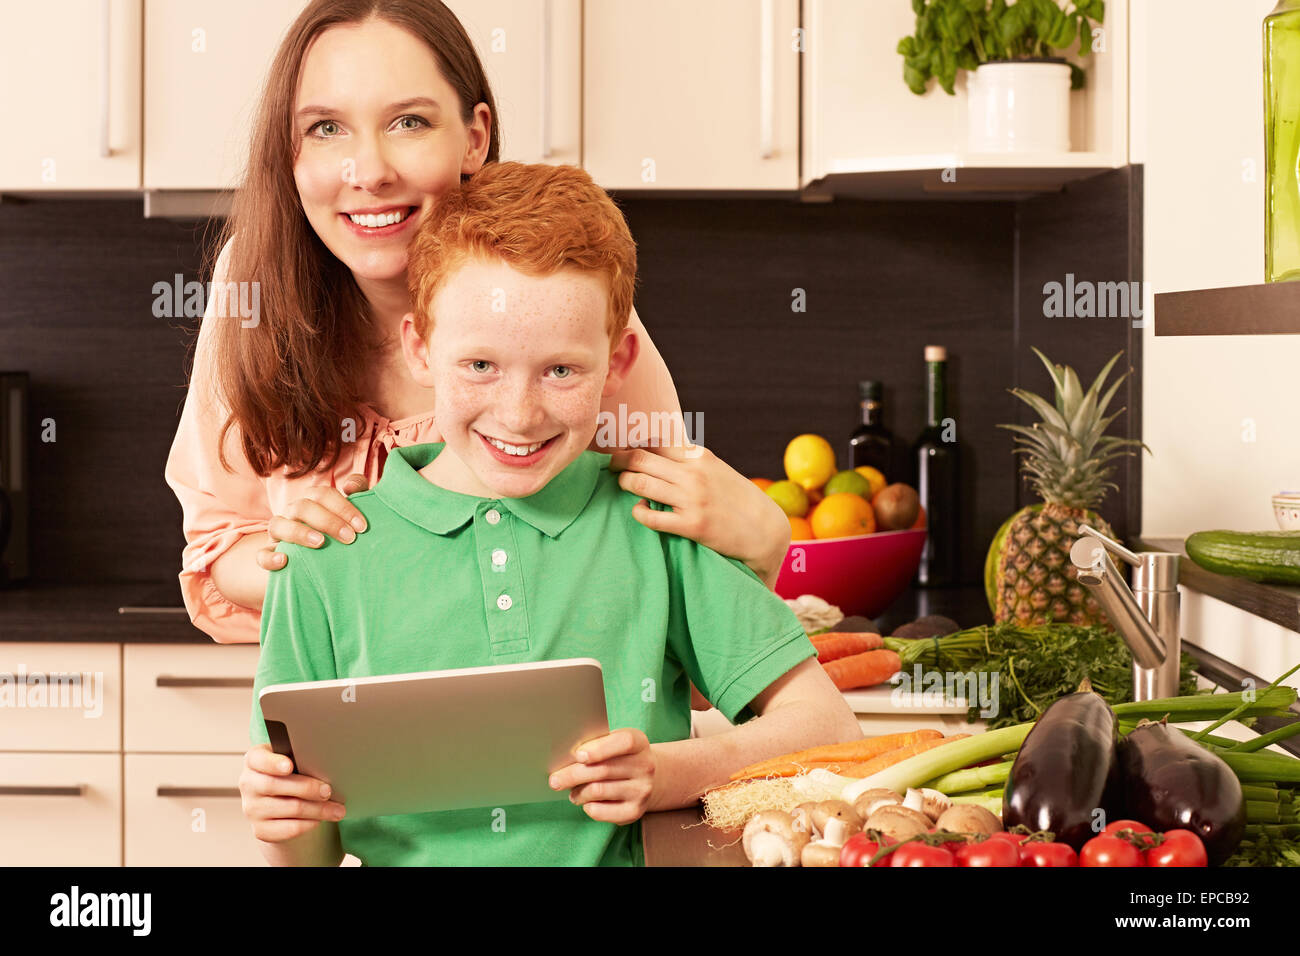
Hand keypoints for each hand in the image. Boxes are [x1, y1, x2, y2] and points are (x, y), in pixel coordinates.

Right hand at [239, 743, 346, 841]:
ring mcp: (252, 809)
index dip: (272, 763)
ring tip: (337, 809)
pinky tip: (320, 819)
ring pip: (289, 808)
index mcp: (254, 761)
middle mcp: (248, 784)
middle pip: (275, 785)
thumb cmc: (291, 773)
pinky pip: (289, 829)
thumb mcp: (292, 760)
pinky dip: (309, 824)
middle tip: (328, 791)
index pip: (257, 759)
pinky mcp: (261, 830)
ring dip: (318, 809)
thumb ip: (300, 758)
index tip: (289, 766)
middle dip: (307, 788)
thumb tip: (325, 763)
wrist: (280, 801)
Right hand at [259, 474, 369, 570]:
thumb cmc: (342, 534)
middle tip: (350, 538)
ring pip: (277, 524)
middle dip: (328, 521)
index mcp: (312, 501)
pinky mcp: (269, 555)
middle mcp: (292, 514)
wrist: (324, 564)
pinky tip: (284, 561)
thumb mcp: (352, 516)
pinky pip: (261, 555)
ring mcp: (278, 534)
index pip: (323, 494)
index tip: (362, 527)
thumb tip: (351, 487)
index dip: (343, 507)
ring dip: (299, 532)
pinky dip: (269, 557)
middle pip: (302, 507)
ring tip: (320, 543)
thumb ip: (359, 493)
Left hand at [548, 728, 654, 824]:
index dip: (600, 749)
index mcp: (639, 742)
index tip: (578, 755)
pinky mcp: (635, 811)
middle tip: (554, 780)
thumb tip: (563, 755)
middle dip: (573, 775)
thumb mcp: (612, 743)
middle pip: (604, 769)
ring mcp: (642, 790)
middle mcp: (645, 766)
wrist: (644, 778)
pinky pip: (602, 811)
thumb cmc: (618, 756)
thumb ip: (594, 745)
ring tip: (571, 792)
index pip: (624, 742)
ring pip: (599, 790)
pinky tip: (585, 802)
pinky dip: (588, 807)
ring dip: (578, 792)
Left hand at [608, 445, 790, 585]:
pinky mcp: (692, 525)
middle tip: (610, 468)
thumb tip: (659, 452)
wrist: (766, 531)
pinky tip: (641, 511)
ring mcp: (692, 499)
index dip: (631, 447)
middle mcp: (694, 474)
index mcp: (699, 456)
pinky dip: (639, 512)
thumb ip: (690, 461)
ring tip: (624, 486)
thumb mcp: (717, 471)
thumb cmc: (739, 500)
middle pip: (639, 458)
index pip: (654, 443)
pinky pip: (650, 516)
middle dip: (618, 461)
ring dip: (624, 483)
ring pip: (639, 483)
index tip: (619, 453)